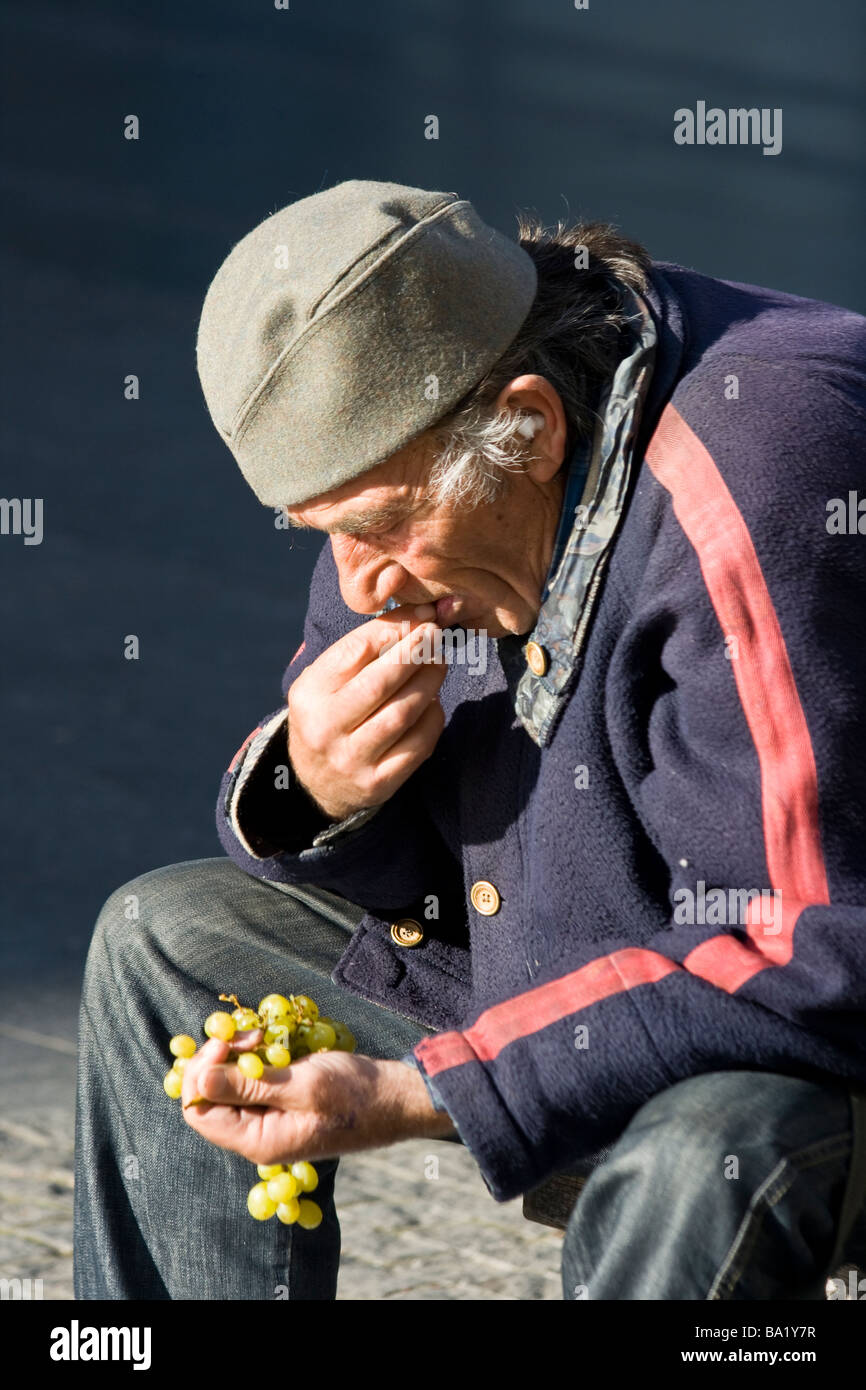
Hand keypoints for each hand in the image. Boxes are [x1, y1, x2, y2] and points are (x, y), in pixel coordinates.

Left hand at [181, 1037, 456, 1165]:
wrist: (395, 1097)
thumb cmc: (354, 1095)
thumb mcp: (301, 1086)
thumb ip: (248, 1085)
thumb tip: (200, 1080)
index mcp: (258, 1142)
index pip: (199, 1113)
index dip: (201, 1074)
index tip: (222, 1043)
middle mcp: (258, 1135)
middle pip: (211, 1097)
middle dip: (220, 1059)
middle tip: (247, 1033)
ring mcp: (270, 1118)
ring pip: (231, 1083)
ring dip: (239, 1053)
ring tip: (263, 1035)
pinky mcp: (283, 1101)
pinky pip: (253, 1079)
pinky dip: (256, 1056)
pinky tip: (272, 1042)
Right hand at [286, 604, 446, 821]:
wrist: (313, 782)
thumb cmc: (331, 714)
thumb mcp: (330, 680)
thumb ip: (367, 649)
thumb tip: (420, 616)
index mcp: (309, 693)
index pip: (354, 651)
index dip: (393, 629)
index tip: (422, 615)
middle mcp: (325, 727)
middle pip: (380, 683)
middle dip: (414, 653)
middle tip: (435, 635)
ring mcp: (352, 759)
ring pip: (402, 714)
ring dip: (429, 682)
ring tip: (438, 663)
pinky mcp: (378, 783)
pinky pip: (418, 745)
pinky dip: (432, 718)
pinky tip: (432, 703)